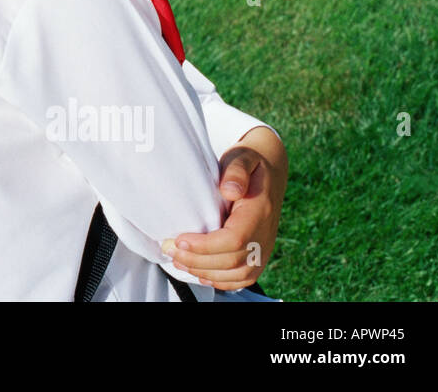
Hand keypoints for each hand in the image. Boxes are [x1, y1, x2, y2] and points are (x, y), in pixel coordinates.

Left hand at [164, 126, 287, 289]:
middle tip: (169, 249)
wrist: (268, 172)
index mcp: (260, 211)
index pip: (235, 238)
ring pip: (238, 273)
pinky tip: (200, 273)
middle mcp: (265, 233)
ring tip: (178, 261)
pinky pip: (244, 277)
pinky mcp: (259, 254)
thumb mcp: (242, 157)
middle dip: (197, 260)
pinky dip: (221, 280)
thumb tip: (230, 190)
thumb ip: (236, 171)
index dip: (206, 245)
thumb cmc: (249, 164)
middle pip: (233, 260)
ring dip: (205, 272)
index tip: (179, 240)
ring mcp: (264, 246)